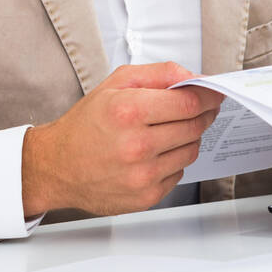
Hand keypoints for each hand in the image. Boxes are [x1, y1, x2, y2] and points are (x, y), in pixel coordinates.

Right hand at [21, 62, 223, 217]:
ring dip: (188, 138)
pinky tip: (154, 154)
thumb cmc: (86, 123)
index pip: (189, 103)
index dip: (209, 96)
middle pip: (195, 127)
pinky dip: (173, 161)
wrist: (56, 166)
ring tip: (168, 131)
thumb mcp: (116, 83)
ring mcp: (142, 176)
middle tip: (197, 109)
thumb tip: (194, 78)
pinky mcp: (145, 197)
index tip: (215, 93)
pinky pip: (179, 174)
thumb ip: (159, 74)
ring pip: (191, 151)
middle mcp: (136, 146)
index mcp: (128, 111)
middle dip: (202, 115)